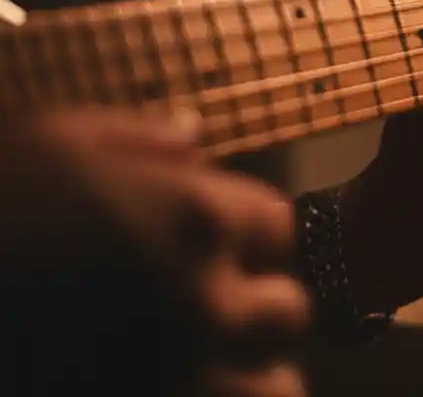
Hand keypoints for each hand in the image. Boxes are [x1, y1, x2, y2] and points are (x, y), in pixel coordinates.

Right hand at [0, 108, 307, 396]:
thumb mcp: (47, 142)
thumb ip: (137, 141)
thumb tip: (193, 140)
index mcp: (193, 219)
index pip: (279, 227)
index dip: (245, 237)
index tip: (211, 245)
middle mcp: (202, 300)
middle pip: (285, 312)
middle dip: (248, 311)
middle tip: (195, 312)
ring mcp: (175, 375)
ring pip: (273, 392)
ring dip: (245, 378)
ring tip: (195, 367)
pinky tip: (161, 386)